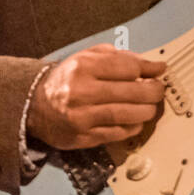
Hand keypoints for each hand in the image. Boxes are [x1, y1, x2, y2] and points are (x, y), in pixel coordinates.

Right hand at [28, 44, 165, 149]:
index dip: (149, 69)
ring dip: (146, 111)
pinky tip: (136, 121)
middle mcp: (81, 91)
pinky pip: (117, 133)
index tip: (159, 71)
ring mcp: (81, 116)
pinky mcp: (82, 137)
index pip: (127, 67)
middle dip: (153, 91)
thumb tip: (153, 66)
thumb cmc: (67, 80)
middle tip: (159, 90)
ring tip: (151, 106)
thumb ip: (119, 57)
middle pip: (131, 91)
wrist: (34, 105)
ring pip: (126, 114)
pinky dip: (133, 127)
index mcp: (83, 66)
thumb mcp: (86, 58)